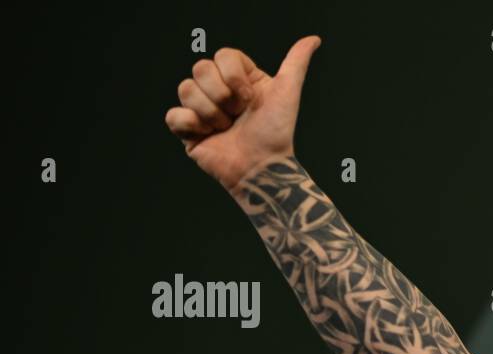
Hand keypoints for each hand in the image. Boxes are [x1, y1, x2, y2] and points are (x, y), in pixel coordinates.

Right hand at [164, 36, 320, 193]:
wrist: (263, 168)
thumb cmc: (277, 134)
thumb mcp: (288, 93)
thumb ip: (296, 63)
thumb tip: (313, 40)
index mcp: (239, 79)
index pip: (222, 55)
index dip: (234, 77)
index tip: (251, 99)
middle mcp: (219, 90)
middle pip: (200, 68)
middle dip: (222, 96)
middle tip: (238, 116)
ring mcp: (201, 110)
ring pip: (185, 88)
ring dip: (210, 112)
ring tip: (226, 128)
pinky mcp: (188, 131)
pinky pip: (173, 115)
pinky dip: (191, 125)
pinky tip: (209, 136)